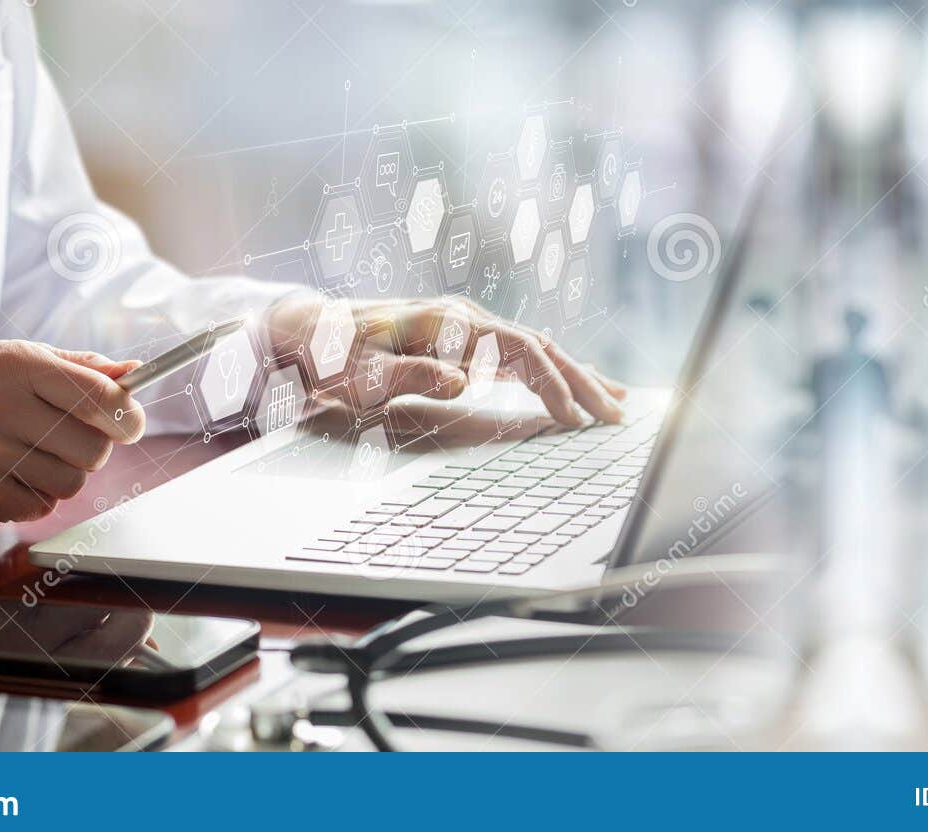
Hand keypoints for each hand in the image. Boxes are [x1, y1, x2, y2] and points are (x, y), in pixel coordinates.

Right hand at [0, 340, 146, 529]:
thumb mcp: (10, 363)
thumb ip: (76, 367)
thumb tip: (134, 373)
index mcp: (16, 365)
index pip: (103, 397)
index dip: (127, 417)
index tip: (127, 424)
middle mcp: (0, 407)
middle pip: (95, 450)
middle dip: (87, 452)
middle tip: (57, 442)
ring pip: (71, 484)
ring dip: (57, 478)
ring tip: (21, 459)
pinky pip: (38, 509)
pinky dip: (26, 500)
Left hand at [267, 295, 626, 425]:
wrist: (309, 331)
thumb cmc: (331, 356)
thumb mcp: (357, 373)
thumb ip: (408, 376)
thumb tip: (461, 379)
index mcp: (448, 322)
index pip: (517, 349)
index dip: (549, 382)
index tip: (571, 417)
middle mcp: (465, 318)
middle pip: (540, 345)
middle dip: (582, 380)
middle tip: (618, 414)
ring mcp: (468, 327)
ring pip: (537, 348)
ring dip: (577, 375)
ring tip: (616, 402)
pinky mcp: (465, 341)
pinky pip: (521, 354)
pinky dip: (554, 371)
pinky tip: (575, 387)